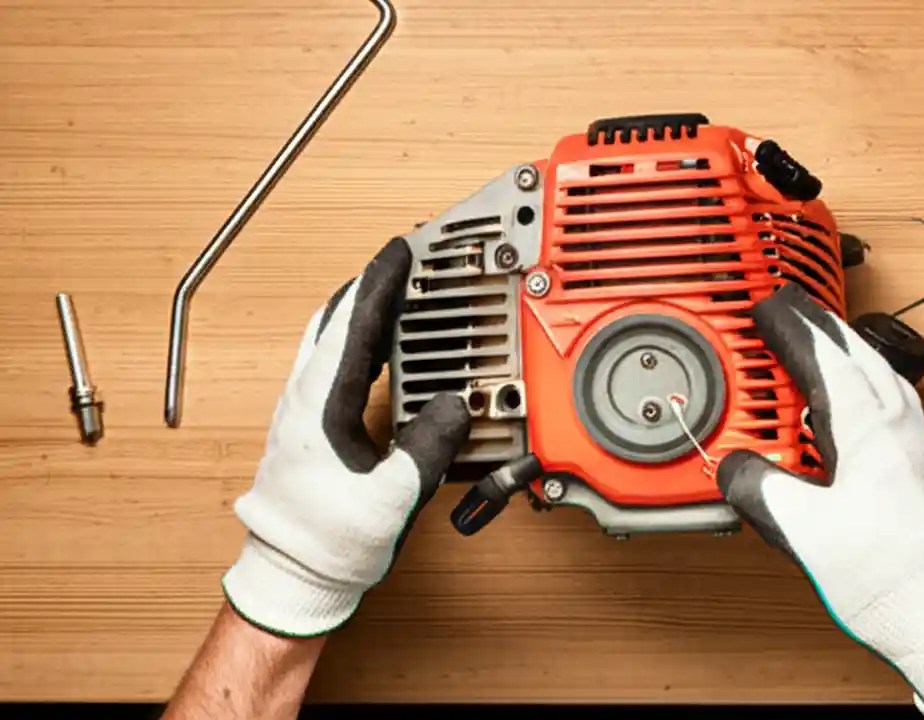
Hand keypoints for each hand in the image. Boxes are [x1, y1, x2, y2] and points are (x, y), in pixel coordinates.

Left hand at [221, 237, 470, 637]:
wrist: (292, 576)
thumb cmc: (329, 542)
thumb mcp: (393, 496)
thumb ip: (429, 446)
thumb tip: (454, 407)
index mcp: (321, 406)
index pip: (355, 325)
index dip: (381, 282)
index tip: (401, 250)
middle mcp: (303, 400)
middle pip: (336, 321)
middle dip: (371, 285)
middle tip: (404, 263)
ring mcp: (299, 411)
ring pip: (329, 340)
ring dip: (360, 311)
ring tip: (394, 295)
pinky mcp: (305, 426)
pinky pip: (330, 363)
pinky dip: (355, 340)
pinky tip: (374, 349)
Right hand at [716, 283, 923, 718]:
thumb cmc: (881, 571)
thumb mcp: (799, 526)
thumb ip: (758, 488)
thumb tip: (735, 468)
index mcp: (865, 427)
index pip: (823, 358)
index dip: (791, 328)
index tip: (768, 307)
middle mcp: (895, 427)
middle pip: (858, 354)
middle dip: (823, 324)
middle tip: (796, 305)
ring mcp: (912, 445)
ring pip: (882, 375)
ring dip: (851, 349)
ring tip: (827, 340)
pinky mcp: (919, 468)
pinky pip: (894, 402)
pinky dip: (871, 382)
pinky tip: (862, 400)